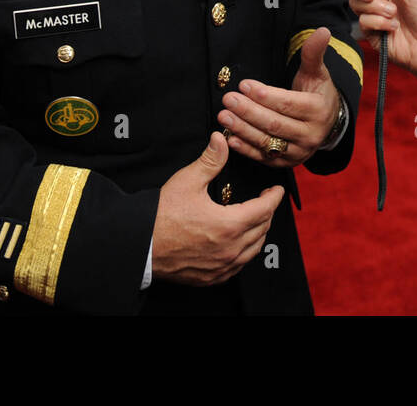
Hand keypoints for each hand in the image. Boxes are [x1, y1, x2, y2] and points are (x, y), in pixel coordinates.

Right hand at [151, 132, 283, 284]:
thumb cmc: (161, 215)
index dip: (274, 197)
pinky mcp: (212, 277)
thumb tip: (221, 139)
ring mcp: (222, 266)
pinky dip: (244, 252)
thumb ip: (210, 159)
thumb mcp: (188, 180)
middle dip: (267, 212)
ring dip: (259, 233)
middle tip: (264, 200)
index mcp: (230, 224)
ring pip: (254, 249)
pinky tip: (239, 244)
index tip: (276, 190)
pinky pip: (239, 266)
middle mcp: (230, 249)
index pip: (265, 209)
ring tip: (254, 219)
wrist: (139, 245)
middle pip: (263, 229)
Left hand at [217, 27, 340, 167]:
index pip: (288, 104)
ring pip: (267, 142)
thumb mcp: (317, 72)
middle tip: (228, 99)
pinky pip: (264, 157)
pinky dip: (245, 149)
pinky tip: (230, 137)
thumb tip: (323, 30)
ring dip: (242, 130)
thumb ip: (314, 53)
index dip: (265, 96)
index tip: (244, 85)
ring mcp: (299, 151)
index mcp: (318, 111)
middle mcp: (310, 134)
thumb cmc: (317, 93)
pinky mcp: (287, 162)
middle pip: (275, 124)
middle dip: (249, 112)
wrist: (327, 122)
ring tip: (223, 116)